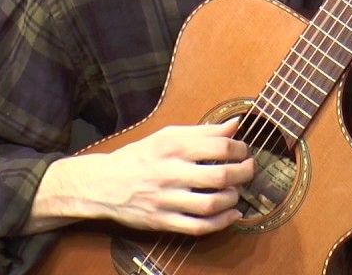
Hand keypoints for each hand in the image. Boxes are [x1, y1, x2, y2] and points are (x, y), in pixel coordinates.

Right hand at [31, 119, 255, 235]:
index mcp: (173, 146)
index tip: (242, 151)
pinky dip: (221, 223)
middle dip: (244, 173)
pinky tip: (231, 215)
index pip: (220, 146)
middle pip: (221, 176)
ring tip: (236, 192)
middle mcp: (170, 172)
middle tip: (249, 170)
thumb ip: (202, 131)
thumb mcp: (166, 136)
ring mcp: (166, 199)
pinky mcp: (162, 221)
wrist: (102, 184)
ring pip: (212, 204)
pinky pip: (198, 226)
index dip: (240, 149)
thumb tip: (235, 125)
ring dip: (233, 199)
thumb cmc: (139, 157)